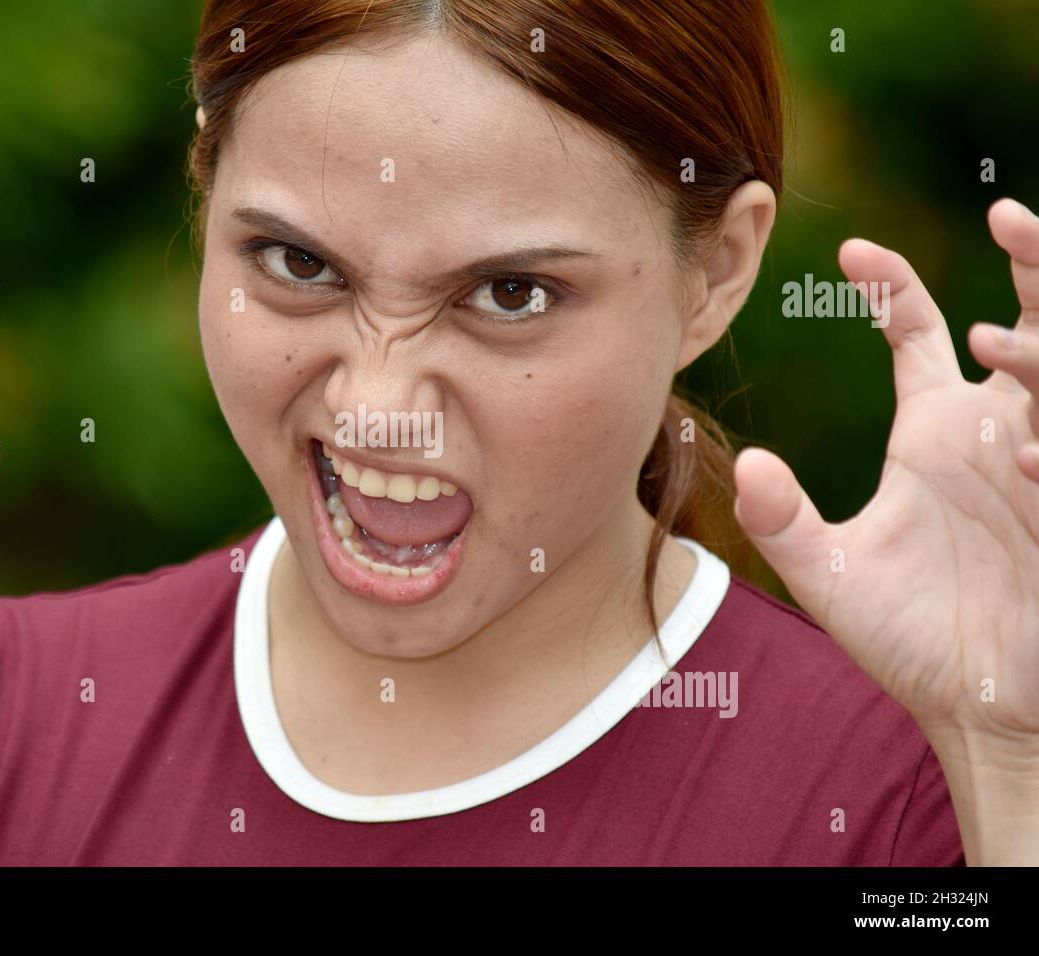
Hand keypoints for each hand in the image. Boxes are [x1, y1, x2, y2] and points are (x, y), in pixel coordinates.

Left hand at [733, 198, 1038, 861]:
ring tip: (999, 344)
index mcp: (936, 431)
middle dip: (1031, 263)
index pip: (920, 334)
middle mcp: (997, 432)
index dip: (892, 287)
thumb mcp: (831, 574)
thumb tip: (741, 462)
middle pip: (1026, 319)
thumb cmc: (911, 640)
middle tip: (1007, 215)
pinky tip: (1029, 454)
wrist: (984, 711)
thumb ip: (782, 520)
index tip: (852, 252)